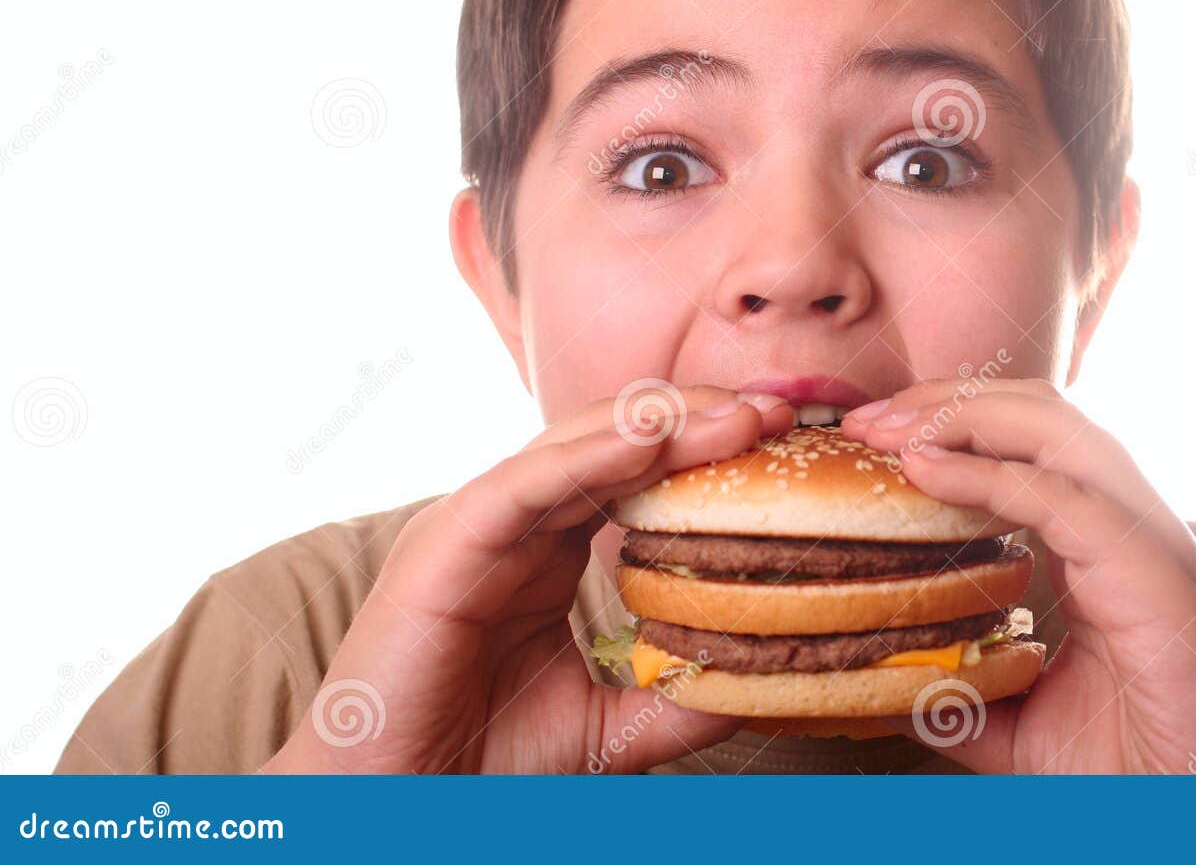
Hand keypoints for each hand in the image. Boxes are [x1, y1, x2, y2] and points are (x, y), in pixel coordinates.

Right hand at [261, 387, 793, 773]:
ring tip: (737, 414)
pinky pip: (527, 483)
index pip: (636, 470)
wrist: (391, 805)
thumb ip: (672, 700)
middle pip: (615, 439)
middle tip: (778, 409)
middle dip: (700, 417)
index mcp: (546, 547)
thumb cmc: (478, 759)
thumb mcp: (605, 727)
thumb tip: (756, 686)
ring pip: (577, 443)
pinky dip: (592, 454)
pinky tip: (652, 438)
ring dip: (663, 422)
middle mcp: (514, 520)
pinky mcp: (446, 541)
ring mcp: (478, 522)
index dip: (708, 447)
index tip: (783, 439)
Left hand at [841, 379, 1195, 774]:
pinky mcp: (1152, 575)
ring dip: (962, 416)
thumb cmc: (1144, 772)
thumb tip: (890, 684)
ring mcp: (1146, 542)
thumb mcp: (1023, 726)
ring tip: (891, 431)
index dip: (947, 424)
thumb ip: (965, 693)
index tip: (871, 437)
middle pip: (1038, 411)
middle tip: (867, 421)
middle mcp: (1129, 525)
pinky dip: (987, 472)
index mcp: (1105, 543)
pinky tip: (927, 470)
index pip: (1026, 442)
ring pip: (1058, 429)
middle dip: (944, 401)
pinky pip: (1063, 497)